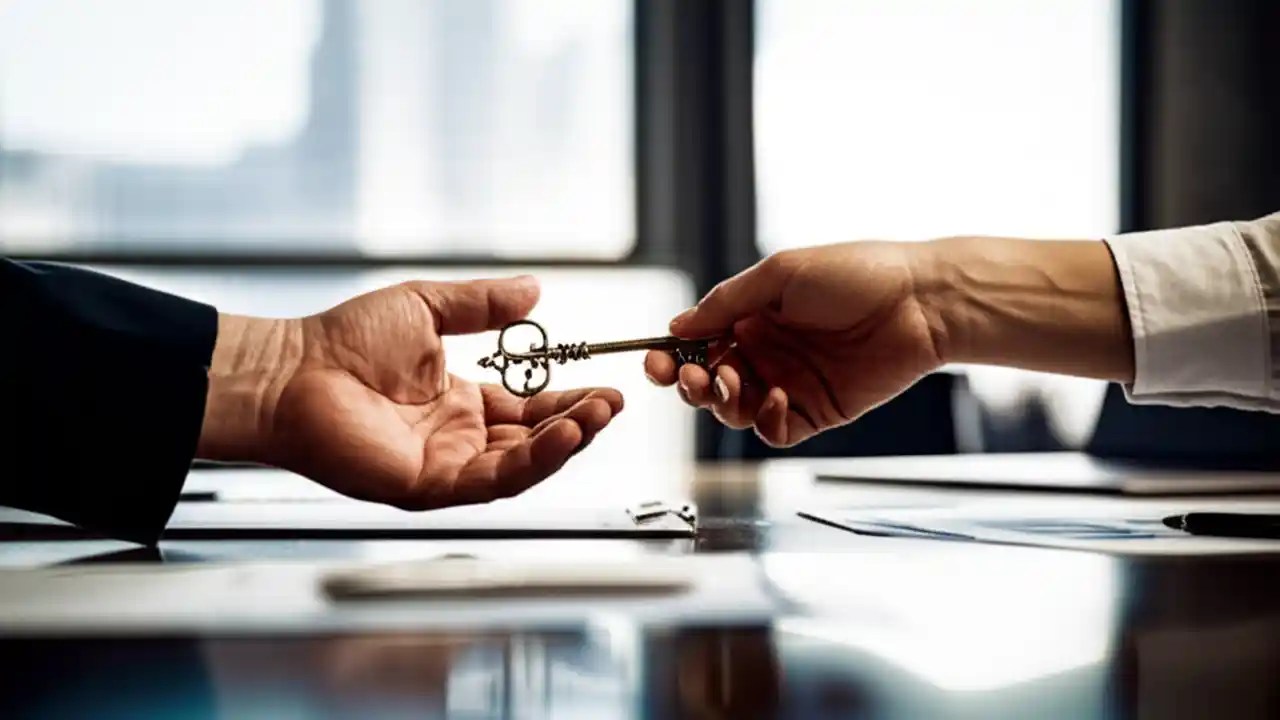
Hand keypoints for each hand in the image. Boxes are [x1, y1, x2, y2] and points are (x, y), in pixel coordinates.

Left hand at [198, 276, 622, 508]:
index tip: (604, 387)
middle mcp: (458, 439)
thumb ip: (482, 305)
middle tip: (611, 404)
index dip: (568, 400)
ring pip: (521, 465)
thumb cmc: (342, 340)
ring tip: (596, 417)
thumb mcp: (428, 308)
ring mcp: (445, 466)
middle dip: (577, 424)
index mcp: (459, 403)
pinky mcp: (427, 486)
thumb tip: (533, 290)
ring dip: (563, 443)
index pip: (529, 409)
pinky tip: (559, 437)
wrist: (292, 369)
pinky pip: (491, 480)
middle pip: (534, 440)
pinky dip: (530, 462)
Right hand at [645, 243, 943, 447]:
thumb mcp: (781, 274)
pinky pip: (776, 429)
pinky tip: (777, 398)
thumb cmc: (858, 273)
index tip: (656, 361)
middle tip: (692, 378)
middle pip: (710, 382)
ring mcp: (790, 383)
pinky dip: (767, 420)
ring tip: (732, 384)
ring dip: (723, 402)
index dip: (672, 356)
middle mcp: (767, 351)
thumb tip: (678, 325)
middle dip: (691, 383)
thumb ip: (726, 301)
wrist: (921, 302)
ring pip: (736, 409)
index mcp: (753, 316)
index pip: (698, 343)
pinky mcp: (817, 411)